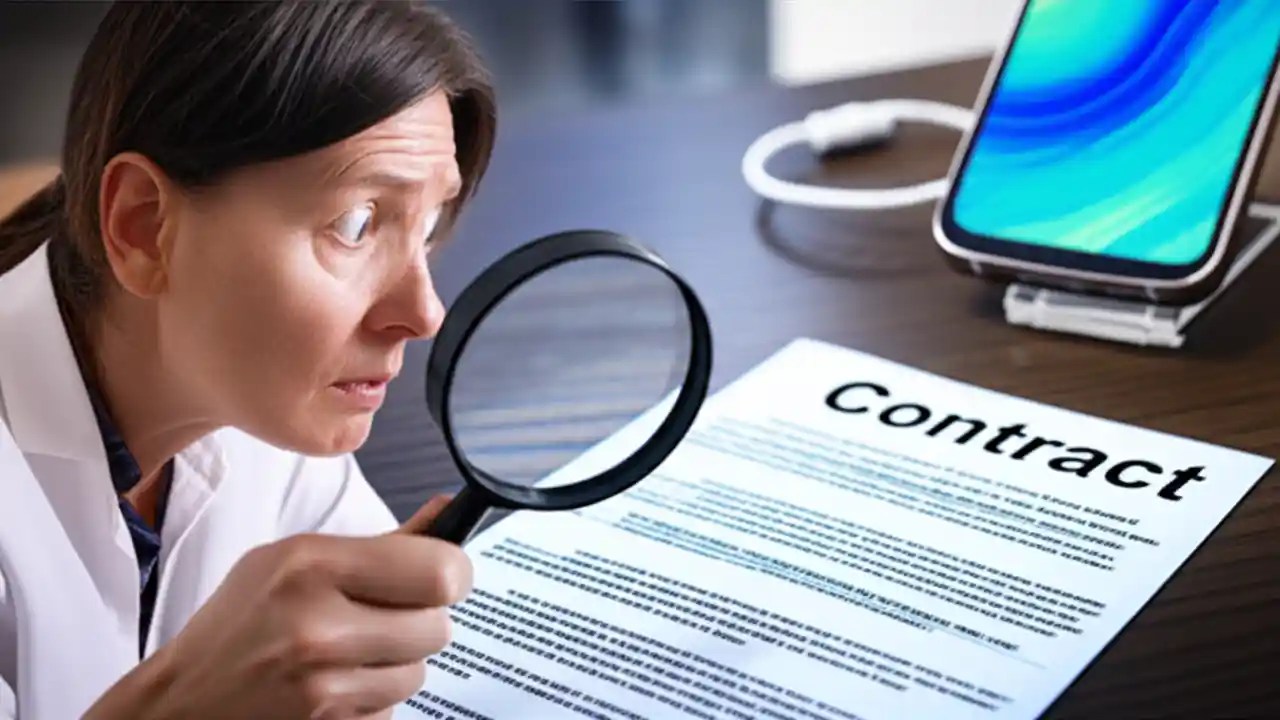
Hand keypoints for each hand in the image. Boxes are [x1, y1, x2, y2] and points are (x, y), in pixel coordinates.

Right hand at [85, 495, 468, 719]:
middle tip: (383, 616)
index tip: (439, 574)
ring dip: (396, 664)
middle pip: (437, 626)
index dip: (451, 572)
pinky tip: (334, 686)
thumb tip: (448, 512)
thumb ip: (382, 544)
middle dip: (419, 621)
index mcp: (311, 566)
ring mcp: (321, 687)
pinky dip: (371, 699)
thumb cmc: (241, 623)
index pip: (439, 571)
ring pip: (418, 673)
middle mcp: (318, 627)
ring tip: (349, 653)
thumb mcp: (296, 560)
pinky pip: (390, 710)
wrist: (182, 703)